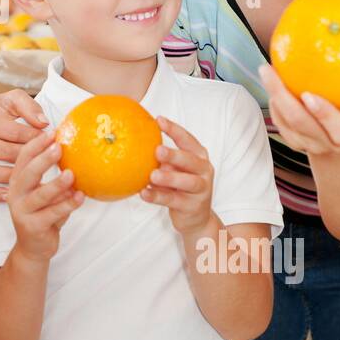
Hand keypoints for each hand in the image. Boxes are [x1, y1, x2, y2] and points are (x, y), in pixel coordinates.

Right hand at [0, 88, 47, 200]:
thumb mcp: (11, 100)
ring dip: (12, 177)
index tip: (51, 142)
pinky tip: (9, 195)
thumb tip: (43, 123)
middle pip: (2, 153)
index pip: (11, 131)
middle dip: (28, 158)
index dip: (34, 138)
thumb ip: (28, 106)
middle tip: (47, 162)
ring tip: (32, 178)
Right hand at [7, 130, 84, 263]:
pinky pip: (53, 213)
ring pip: (40, 195)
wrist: (33, 248)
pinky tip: (80, 196)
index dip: (36, 144)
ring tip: (71, 174)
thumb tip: (77, 154)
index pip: (23, 158)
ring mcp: (22, 211)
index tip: (52, 132)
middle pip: (27, 173)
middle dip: (43, 159)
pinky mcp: (33, 226)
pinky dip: (68, 204)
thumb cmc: (42, 215)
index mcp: (17, 182)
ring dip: (56, 184)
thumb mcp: (45, 193)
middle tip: (59, 147)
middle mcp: (16, 194)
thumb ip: (56, 177)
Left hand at [142, 118, 214, 233]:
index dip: (174, 130)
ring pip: (187, 182)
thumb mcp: (175, 170)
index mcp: (199, 157)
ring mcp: (201, 190)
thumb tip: (135, 143)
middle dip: (175, 155)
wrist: (196, 218)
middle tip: (158, 150)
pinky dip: (158, 196)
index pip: (188, 140)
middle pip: (191, 161)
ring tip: (152, 175)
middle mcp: (204, 171)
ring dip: (169, 177)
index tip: (159, 120)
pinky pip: (173, 200)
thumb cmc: (181, 187)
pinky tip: (144, 193)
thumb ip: (163, 159)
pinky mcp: (193, 206)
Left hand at [260, 28, 339, 156]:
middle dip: (282, 97)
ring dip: (274, 96)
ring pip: (285, 123)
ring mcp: (306, 144)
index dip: (321, 113)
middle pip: (300, 123)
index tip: (308, 95)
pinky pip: (279, 123)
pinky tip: (271, 80)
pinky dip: (274, 103)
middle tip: (269, 68)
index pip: (334, 125)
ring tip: (267, 69)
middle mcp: (326, 141)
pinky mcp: (292, 142)